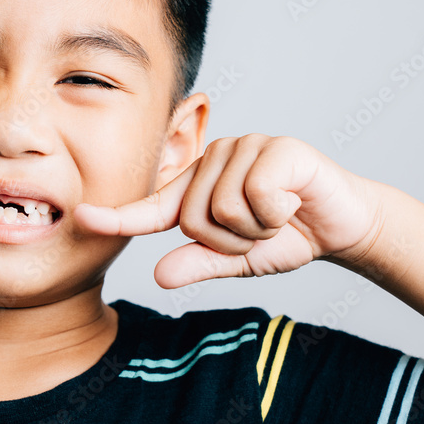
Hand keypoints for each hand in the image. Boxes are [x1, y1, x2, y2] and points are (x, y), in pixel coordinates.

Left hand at [75, 134, 383, 288]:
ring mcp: (243, 148)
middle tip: (261, 230)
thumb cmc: (286, 235)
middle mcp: (212, 160)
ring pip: (222, 211)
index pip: (150, 207)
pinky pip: (256, 197)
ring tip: (278, 214)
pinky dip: (278, 214)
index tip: (80, 219)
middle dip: (232, 242)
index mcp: (196, 188)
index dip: (116, 216)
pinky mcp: (276, 147)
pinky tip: (294, 201)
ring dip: (257, 230)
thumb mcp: (238, 259)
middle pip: (192, 220)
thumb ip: (201, 262)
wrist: (343, 225)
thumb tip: (159, 275)